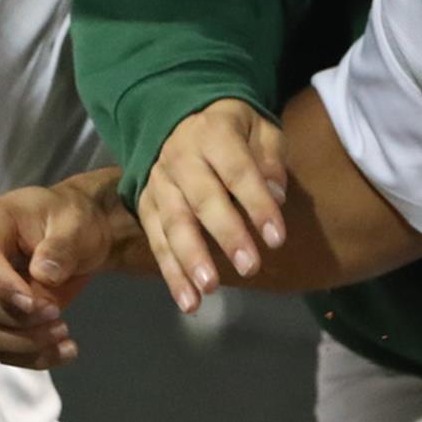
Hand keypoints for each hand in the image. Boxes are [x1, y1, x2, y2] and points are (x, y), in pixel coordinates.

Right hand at [0, 167, 129, 367]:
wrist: (77, 237)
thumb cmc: (71, 221)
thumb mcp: (76, 224)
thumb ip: (61, 246)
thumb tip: (44, 275)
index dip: (5, 287)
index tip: (39, 306)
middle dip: (16, 318)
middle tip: (59, 319)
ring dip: (21, 343)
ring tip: (65, 337)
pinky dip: (29, 356)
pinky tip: (64, 351)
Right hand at [136, 98, 288, 311]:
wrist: (179, 119)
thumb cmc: (233, 130)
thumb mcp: (260, 128)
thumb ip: (270, 158)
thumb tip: (277, 194)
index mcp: (213, 133)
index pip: (237, 171)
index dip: (257, 204)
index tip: (277, 238)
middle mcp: (180, 158)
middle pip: (203, 199)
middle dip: (226, 235)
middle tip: (249, 267)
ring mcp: (159, 184)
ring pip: (173, 223)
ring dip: (190, 259)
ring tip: (208, 289)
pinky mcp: (145, 206)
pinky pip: (156, 242)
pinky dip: (171, 274)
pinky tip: (188, 302)